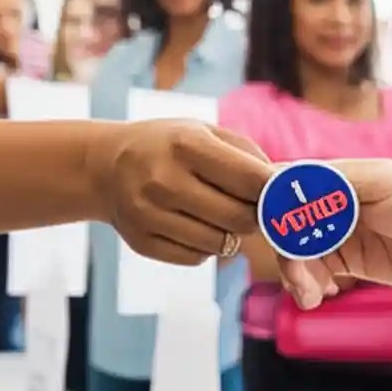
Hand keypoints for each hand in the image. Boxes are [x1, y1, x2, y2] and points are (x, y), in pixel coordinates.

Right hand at [96, 119, 270, 264]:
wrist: (104, 167)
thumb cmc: (168, 146)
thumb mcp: (204, 132)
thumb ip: (247, 156)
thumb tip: (287, 185)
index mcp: (186, 145)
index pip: (249, 179)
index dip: (274, 191)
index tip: (285, 195)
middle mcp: (164, 180)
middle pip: (239, 218)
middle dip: (256, 217)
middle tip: (255, 208)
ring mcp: (149, 214)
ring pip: (220, 244)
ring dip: (231, 234)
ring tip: (221, 214)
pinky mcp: (142, 242)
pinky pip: (197, 258)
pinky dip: (206, 247)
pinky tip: (195, 225)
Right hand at [278, 159, 391, 307]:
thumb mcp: (382, 183)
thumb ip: (333, 184)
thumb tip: (282, 182)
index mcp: (342, 176)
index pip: (290, 186)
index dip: (272, 207)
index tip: (268, 231)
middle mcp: (339, 204)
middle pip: (289, 225)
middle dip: (286, 252)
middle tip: (298, 277)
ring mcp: (347, 235)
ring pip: (301, 253)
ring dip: (297, 274)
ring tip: (311, 294)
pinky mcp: (357, 263)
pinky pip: (319, 273)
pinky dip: (311, 285)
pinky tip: (320, 296)